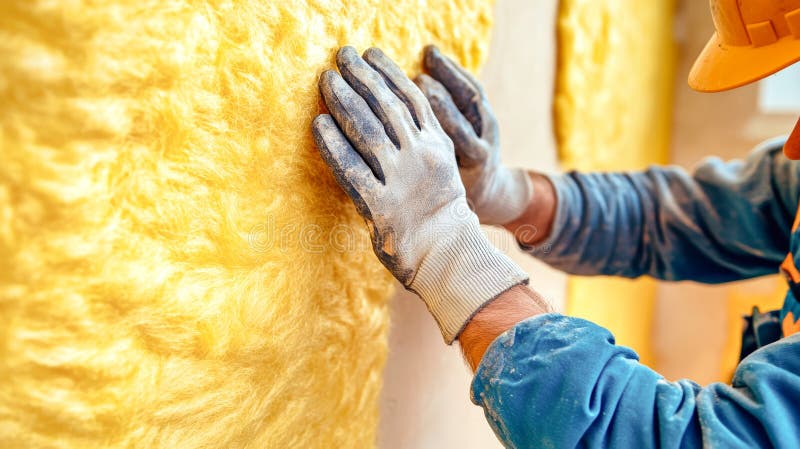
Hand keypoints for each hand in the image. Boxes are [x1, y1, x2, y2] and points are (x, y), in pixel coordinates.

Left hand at [312, 46, 527, 342]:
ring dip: (345, 101)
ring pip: (368, 131)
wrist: (450, 257)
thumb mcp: (444, 170)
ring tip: (326, 81)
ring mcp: (400, 181)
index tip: (371, 55)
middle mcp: (420, 158)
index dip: (390, 73)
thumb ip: (425, 142)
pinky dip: (333, 145)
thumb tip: (398, 117)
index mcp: (438, 146)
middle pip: (387, 107)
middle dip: (362, 77)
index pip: (413, 99)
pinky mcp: (380, 205)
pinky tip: (319, 125)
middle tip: (342, 58)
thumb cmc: (444, 216)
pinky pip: (351, 169)